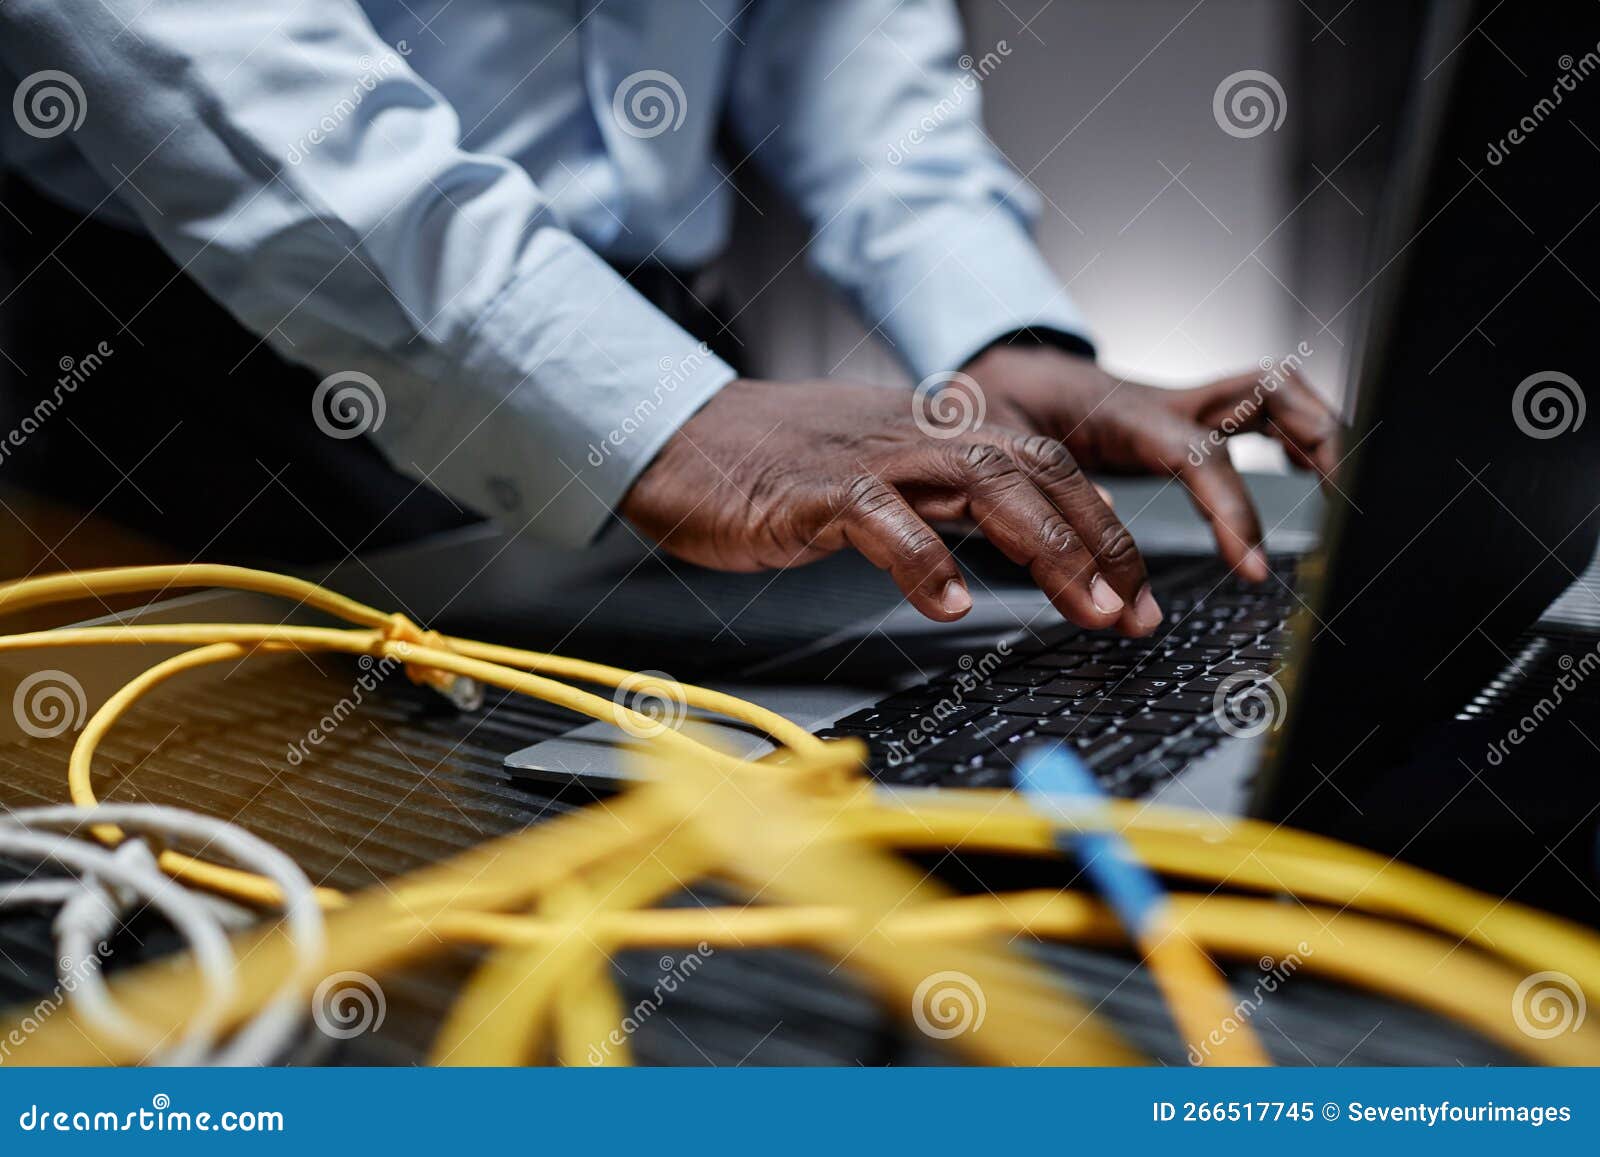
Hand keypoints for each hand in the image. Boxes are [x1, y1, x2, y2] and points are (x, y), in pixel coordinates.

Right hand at [620, 378, 1164, 633]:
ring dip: (1044, 545)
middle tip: (1134, 611)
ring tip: (1083, 606)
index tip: (1139, 595)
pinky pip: (881, 515)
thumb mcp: (885, 475)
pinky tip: (949, 602)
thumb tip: (1035, 534)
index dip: (1104, 528)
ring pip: (981, 481)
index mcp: (939, 433)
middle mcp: (917, 434)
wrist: (682, 439)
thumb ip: (956, 499)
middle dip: (1099, 541)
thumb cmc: (780, 467)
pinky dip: (922, 556)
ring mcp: (869, 457)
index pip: (1049, 466)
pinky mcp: (813, 489)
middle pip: (1037, 468)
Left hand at [960, 344, 1340, 580]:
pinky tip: (1304, 473)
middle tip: (1339, 508)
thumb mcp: (997, 443)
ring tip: (1342, 491)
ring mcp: (1180, 406)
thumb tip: (1096, 523)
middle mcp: (1165, 403)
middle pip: (1266, 395)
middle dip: (1315, 442)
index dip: (1232, 508)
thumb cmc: (998, 405)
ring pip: (1273, 394)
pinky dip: (1292, 437)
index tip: (1252, 565)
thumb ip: (1038, 484)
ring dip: (1317, 432)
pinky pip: (1255, 414)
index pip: (1198, 454)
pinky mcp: (1184, 418)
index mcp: (1124, 414)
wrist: (999, 369)